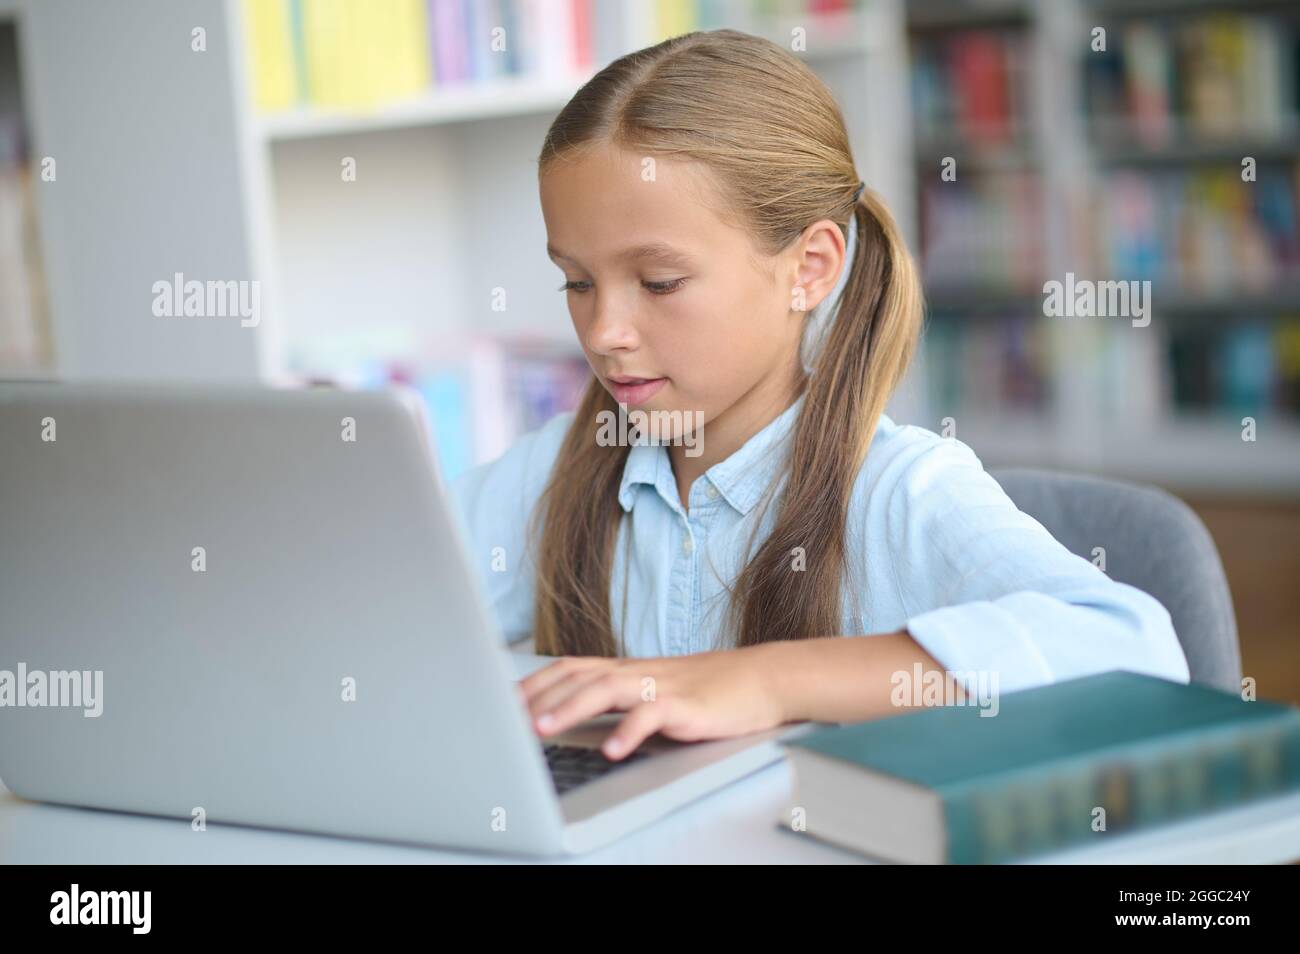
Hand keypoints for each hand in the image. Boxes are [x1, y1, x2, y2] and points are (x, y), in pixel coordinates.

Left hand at [517, 645, 789, 759]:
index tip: (502, 701)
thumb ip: (619, 699)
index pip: (570, 667)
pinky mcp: (686, 705)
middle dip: (538, 696)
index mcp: (627, 669)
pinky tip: (613, 750)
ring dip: (569, 708)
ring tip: (541, 730)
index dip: (534, 683)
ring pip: (605, 689)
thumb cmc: (710, 690)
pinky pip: (652, 715)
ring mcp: (661, 686)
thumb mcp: (656, 690)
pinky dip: (630, 731)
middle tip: (505, 718)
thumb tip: (575, 715)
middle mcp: (637, 672)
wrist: (764, 679)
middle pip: (578, 675)